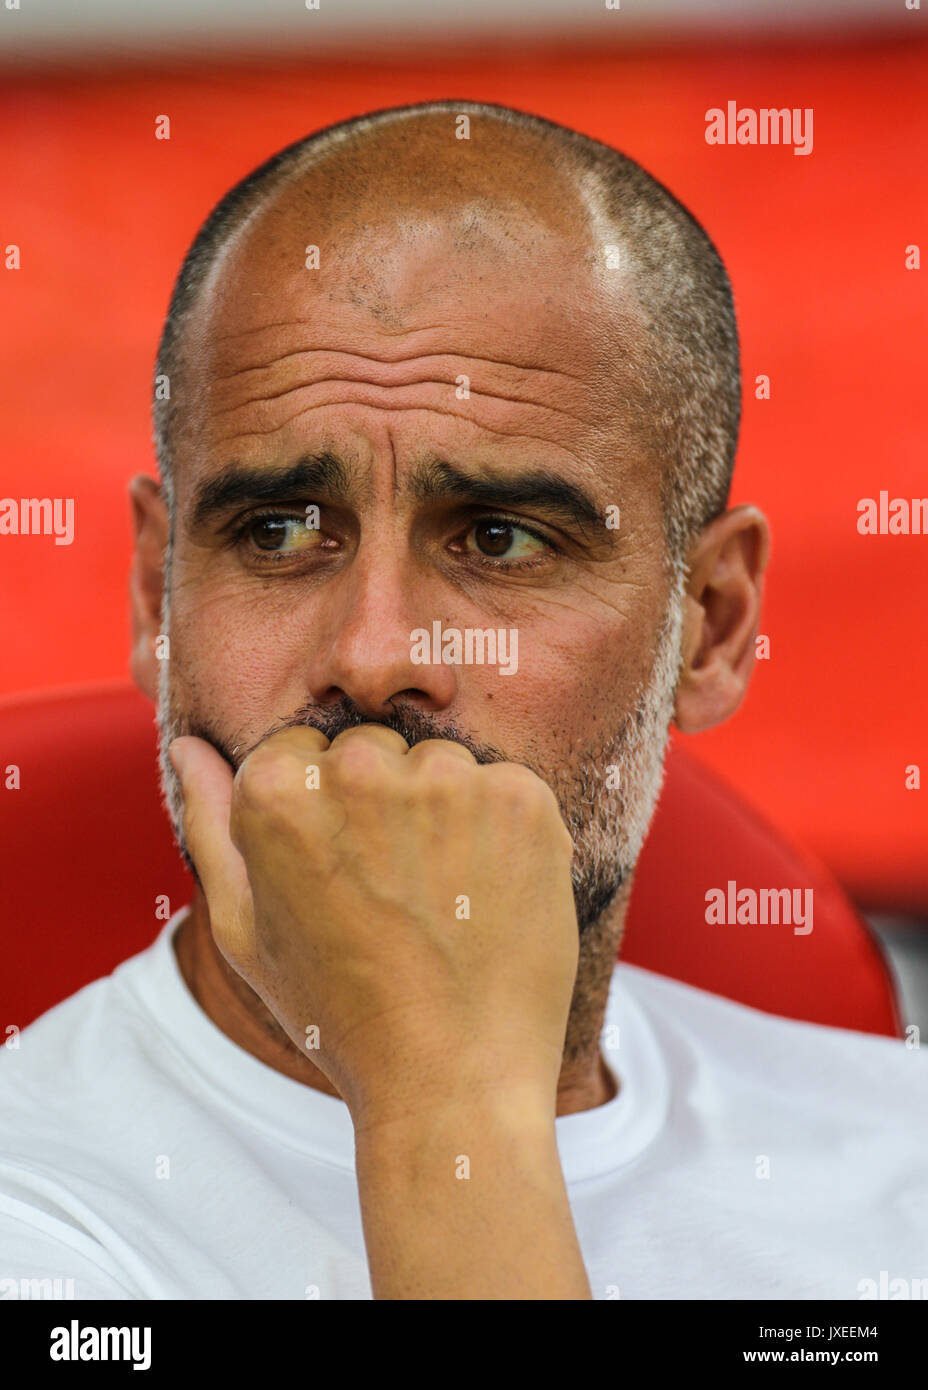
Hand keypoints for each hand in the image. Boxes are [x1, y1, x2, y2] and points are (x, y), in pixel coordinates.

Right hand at [169, 725, 579, 1129]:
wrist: (453, 1081)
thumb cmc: (338, 1012)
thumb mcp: (246, 928)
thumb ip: (210, 823)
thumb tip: (187, 744)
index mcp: (278, 790)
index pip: (301, 750)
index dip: (322, 814)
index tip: (340, 875)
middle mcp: (361, 767)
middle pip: (372, 749)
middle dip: (381, 803)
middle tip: (393, 895)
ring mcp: (449, 778)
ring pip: (440, 764)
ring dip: (444, 814)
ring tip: (443, 903)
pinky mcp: (522, 797)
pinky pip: (505, 786)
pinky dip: (502, 831)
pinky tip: (488, 897)